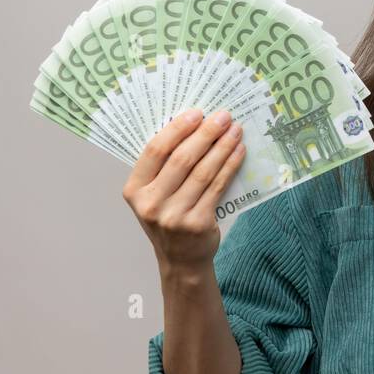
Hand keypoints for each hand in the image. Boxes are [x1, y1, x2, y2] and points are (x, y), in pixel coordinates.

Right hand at [121, 108, 246, 272]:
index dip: (177, 129)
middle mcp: (151, 204)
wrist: (181, 260)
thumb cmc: (169, 218)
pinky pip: (218, 186)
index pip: (155, 151)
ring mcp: (174, 216)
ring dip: (222, 147)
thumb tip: (193, 125)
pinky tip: (238, 151)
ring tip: (235, 130)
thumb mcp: (155, 194)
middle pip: (181, 158)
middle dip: (205, 133)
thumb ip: (164, 167)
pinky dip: (230, 166)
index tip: (196, 113)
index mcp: (134, 190)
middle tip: (222, 116)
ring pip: (203, 171)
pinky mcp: (198, 223)